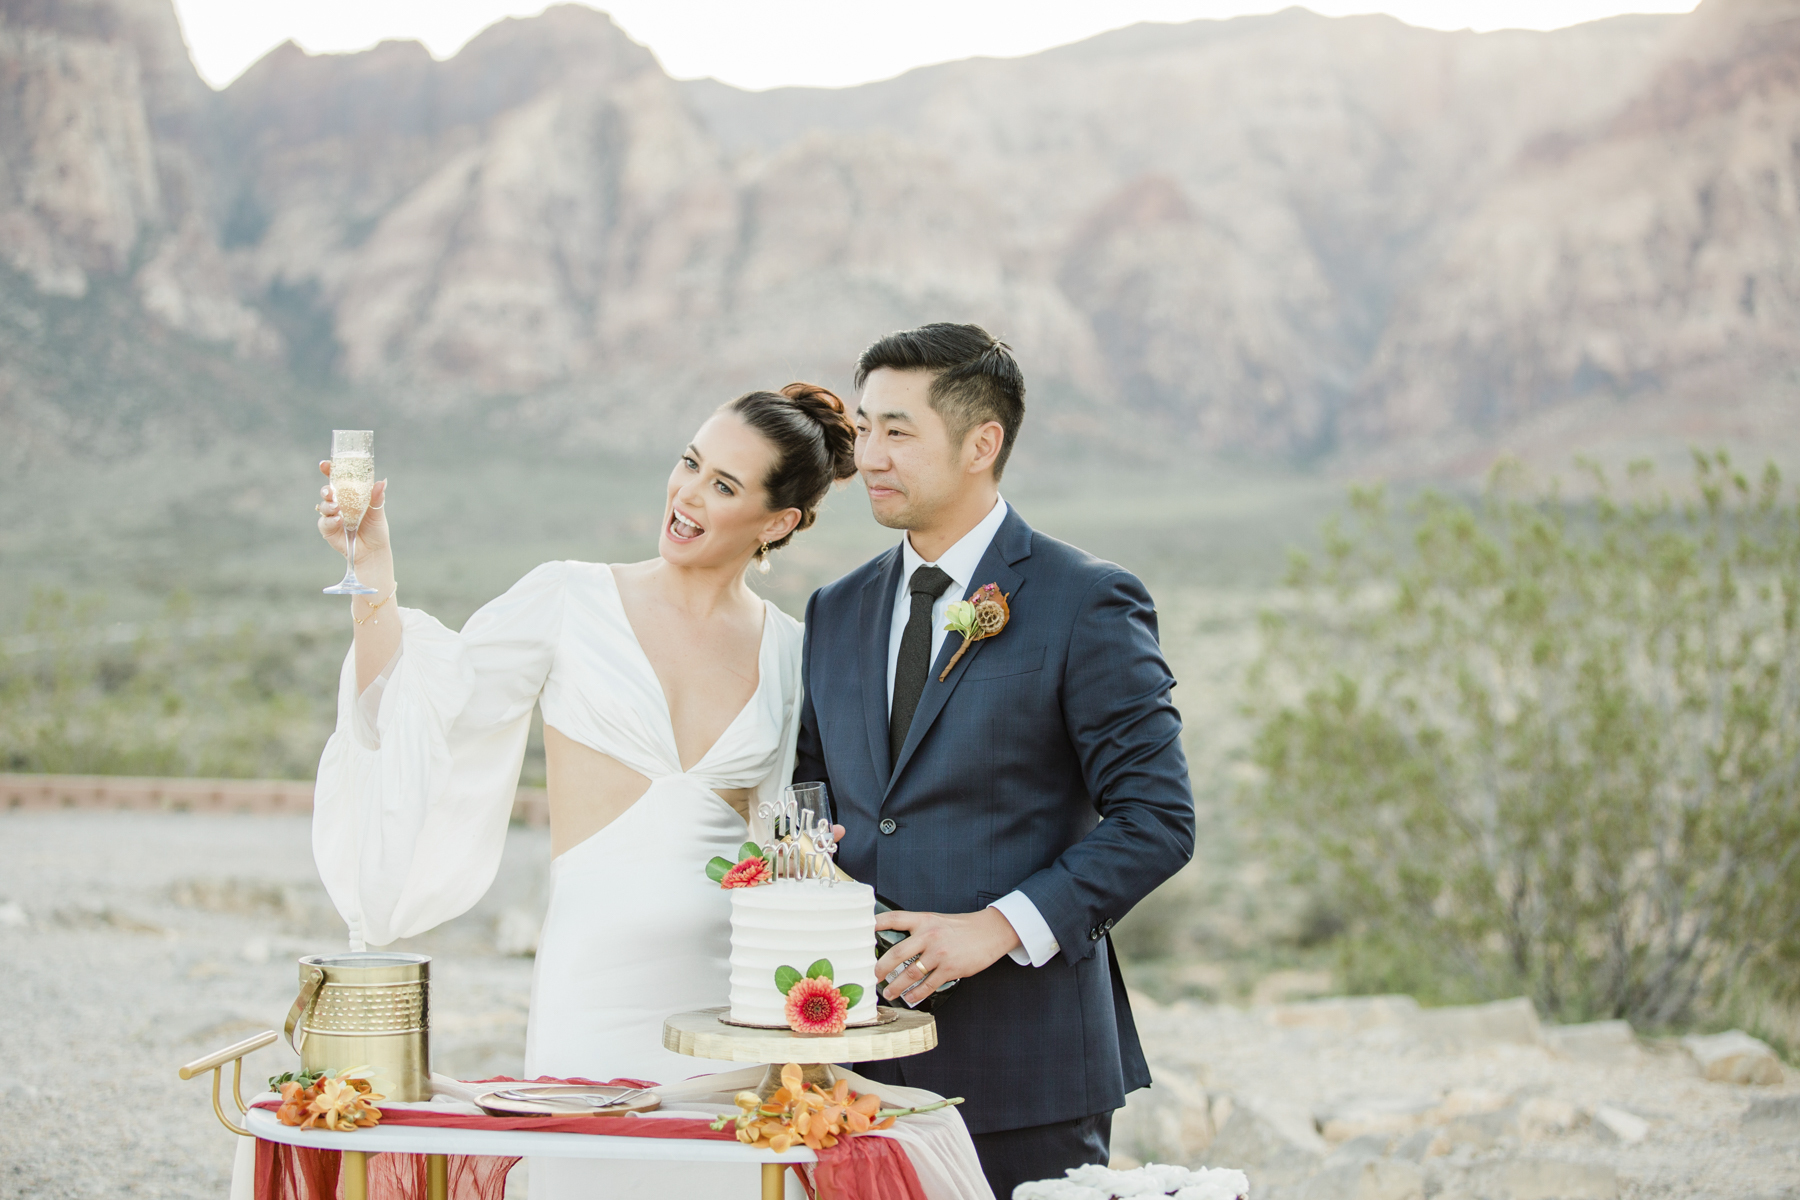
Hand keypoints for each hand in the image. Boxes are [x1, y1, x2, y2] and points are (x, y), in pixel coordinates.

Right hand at [316, 461, 389, 563]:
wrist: (374, 551)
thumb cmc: (376, 529)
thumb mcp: (378, 512)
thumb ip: (377, 498)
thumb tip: (382, 482)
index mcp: (350, 495)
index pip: (337, 479)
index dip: (330, 470)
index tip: (325, 464)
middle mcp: (339, 503)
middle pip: (327, 491)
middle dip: (326, 489)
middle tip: (330, 491)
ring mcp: (332, 516)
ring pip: (323, 506)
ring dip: (328, 505)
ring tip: (336, 507)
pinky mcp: (328, 529)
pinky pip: (324, 522)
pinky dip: (330, 520)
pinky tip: (338, 520)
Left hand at [874, 907, 1021, 1001]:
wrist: (989, 932)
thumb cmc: (961, 928)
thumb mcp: (937, 921)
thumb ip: (918, 929)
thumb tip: (898, 943)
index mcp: (924, 920)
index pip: (894, 918)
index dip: (876, 923)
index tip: (862, 929)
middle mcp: (929, 935)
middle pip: (896, 953)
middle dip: (881, 968)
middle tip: (873, 977)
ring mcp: (939, 953)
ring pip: (909, 974)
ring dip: (896, 986)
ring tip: (888, 992)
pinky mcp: (950, 969)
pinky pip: (927, 985)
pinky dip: (916, 994)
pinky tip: (910, 998)